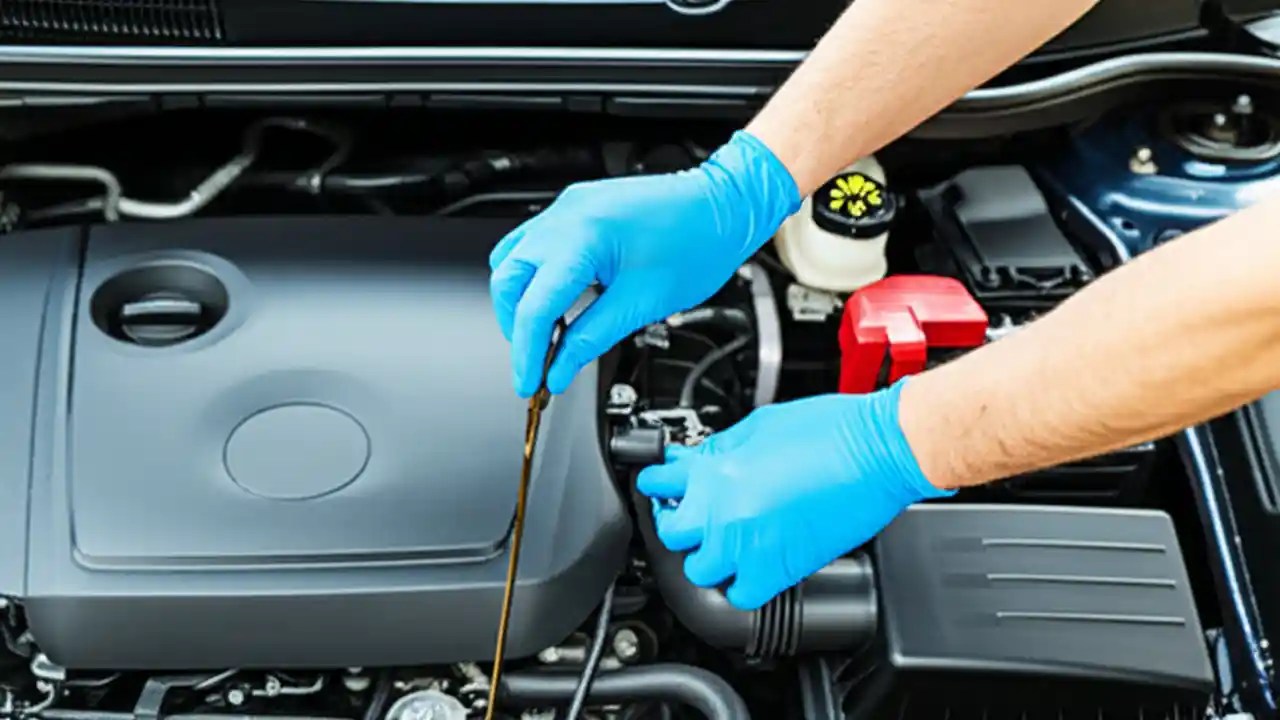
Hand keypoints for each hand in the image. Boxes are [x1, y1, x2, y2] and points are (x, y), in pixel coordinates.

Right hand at [489, 131, 799, 397]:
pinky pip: (533, 243)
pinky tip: (555, 301)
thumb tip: (560, 369)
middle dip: (516, 327)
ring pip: (512, 259)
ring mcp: (567, 207)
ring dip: (521, 301)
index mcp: (582, 237)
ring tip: (545, 335)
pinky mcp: (575, 208)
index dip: (527, 353)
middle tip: (536, 362)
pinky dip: (534, 277)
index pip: (534, 307)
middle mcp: (566, 215)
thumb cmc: (698, 244)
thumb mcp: (641, 305)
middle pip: (508, 280)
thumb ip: (591, 339)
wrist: (723, 207)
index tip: (529, 382)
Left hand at [637, 381, 951, 609]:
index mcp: (716, 470)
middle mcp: (725, 511)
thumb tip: (703, 459)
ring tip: (723, 542)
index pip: (657, 483)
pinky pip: (742, 595)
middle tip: (692, 514)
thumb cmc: (834, 429)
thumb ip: (724, 448)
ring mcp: (750, 545)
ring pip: (699, 570)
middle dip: (678, 522)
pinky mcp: (781, 569)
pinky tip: (751, 566)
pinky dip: (742, 586)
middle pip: (671, 533)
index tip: (663, 486)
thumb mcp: (761, 424)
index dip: (657, 484)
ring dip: (707, 557)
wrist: (880, 450)